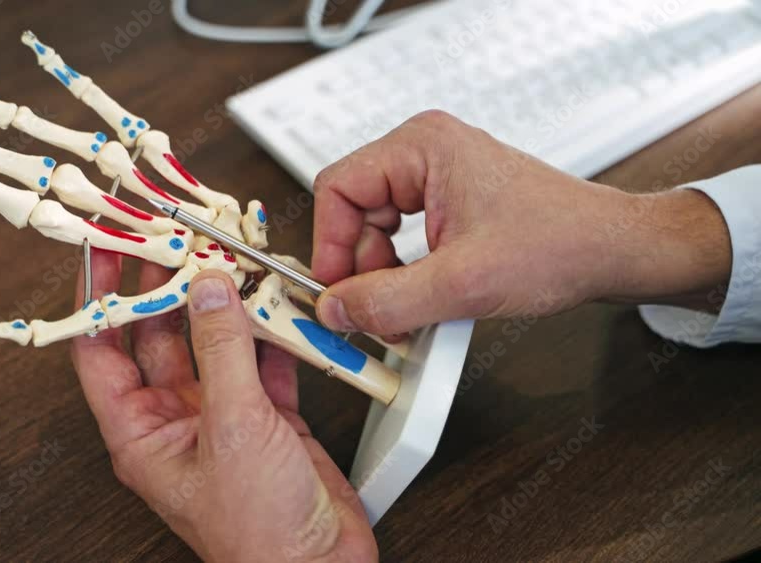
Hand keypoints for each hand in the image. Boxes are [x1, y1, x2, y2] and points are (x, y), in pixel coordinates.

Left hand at [71, 251, 376, 562]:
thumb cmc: (259, 534)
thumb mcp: (233, 430)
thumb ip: (222, 353)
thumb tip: (209, 290)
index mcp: (142, 433)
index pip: (100, 349)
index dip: (97, 296)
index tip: (104, 249)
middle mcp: (176, 421)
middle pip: (158, 336)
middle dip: (165, 286)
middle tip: (173, 238)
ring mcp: (223, 417)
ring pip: (214, 343)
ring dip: (224, 304)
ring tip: (228, 259)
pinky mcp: (268, 418)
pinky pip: (264, 361)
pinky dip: (273, 332)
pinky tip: (278, 304)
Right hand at [312, 110, 731, 333]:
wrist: (614, 252)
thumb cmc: (562, 244)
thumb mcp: (463, 283)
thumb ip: (388, 300)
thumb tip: (335, 310)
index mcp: (422, 146)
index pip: (338, 189)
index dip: (330, 246)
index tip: (335, 292)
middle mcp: (425, 153)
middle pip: (353, 211)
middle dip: (360, 266)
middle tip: (372, 309)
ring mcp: (436, 177)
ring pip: (374, 229)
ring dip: (383, 275)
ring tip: (406, 309)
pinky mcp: (448, 203)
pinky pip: (400, 237)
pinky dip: (403, 273)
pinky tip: (423, 299)